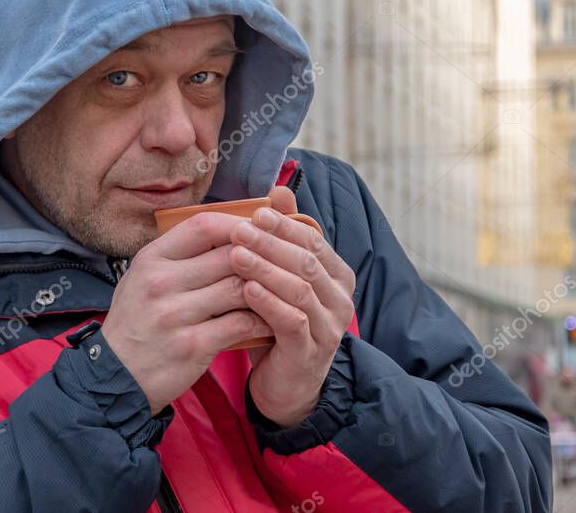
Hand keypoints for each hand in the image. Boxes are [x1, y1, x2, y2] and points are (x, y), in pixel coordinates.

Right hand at [101, 212, 272, 414]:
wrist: (115, 377)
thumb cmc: (137, 322)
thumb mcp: (143, 278)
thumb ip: (179, 255)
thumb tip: (226, 229)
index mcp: (151, 259)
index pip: (202, 225)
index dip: (237, 223)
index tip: (258, 230)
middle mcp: (160, 282)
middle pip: (229, 255)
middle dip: (260, 257)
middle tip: (282, 261)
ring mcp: (175, 314)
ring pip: (240, 288)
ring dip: (265, 289)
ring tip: (281, 290)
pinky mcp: (192, 345)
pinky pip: (241, 323)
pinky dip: (261, 320)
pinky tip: (271, 320)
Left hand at [230, 186, 355, 426]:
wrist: (284, 386)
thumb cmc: (279, 323)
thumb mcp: (281, 277)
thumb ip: (283, 237)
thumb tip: (278, 189)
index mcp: (336, 275)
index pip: (313, 240)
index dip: (284, 225)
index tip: (254, 213)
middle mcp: (339, 299)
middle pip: (307, 261)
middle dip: (271, 242)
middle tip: (239, 229)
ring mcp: (328, 328)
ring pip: (301, 289)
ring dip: (267, 269)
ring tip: (236, 255)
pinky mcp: (311, 353)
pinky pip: (293, 322)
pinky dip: (269, 303)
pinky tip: (246, 290)